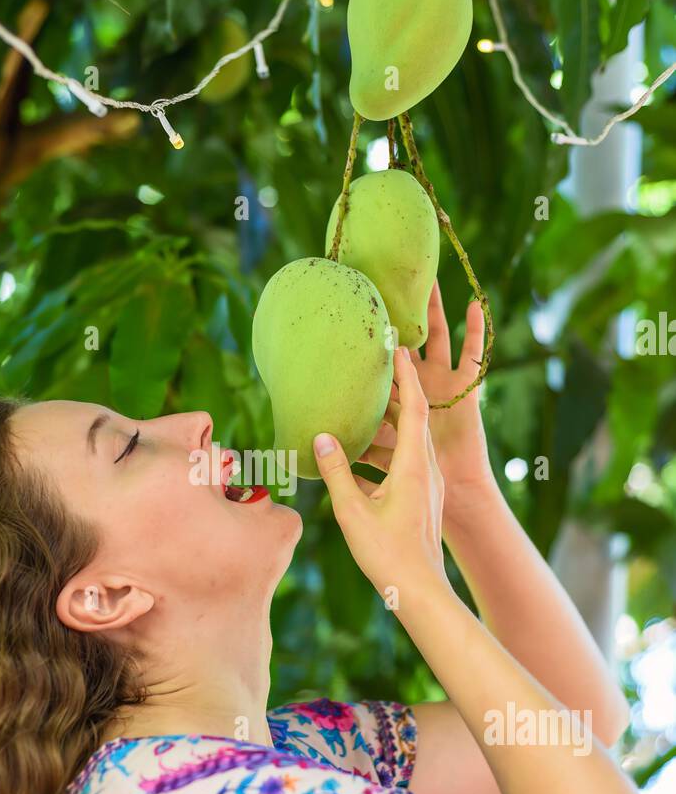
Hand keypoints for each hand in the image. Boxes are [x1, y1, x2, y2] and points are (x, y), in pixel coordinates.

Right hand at [313, 347, 447, 601]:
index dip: (406, 376)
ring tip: (373, 401)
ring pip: (412, 440)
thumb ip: (336, 471)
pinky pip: (408, 461)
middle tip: (384, 365)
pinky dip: (391, 446)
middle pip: (417, 418)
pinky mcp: (423, 499)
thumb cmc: (387, 553)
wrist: (420, 590)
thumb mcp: (352, 511)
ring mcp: (427, 485)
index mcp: (413, 466)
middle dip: (402, 389)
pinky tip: (366, 453)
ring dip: (396, 418)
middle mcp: (426, 470)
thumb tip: (321, 436)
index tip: (397, 348)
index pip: (414, 408)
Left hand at [360, 281, 495, 521]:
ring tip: (426, 281)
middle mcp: (423, 394)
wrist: (448, 511)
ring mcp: (446, 389)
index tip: (354, 325)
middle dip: (398, 322)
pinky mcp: (467, 393)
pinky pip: (473, 358)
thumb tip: (317, 439)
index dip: (371, 352)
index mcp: (399, 408)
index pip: (381, 374)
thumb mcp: (369, 473)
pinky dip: (476, 332)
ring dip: (435, 313)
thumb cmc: (406, 501)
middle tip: (383, 288)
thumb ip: (347, 457)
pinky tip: (474, 304)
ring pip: (440, 342)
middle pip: (409, 349)